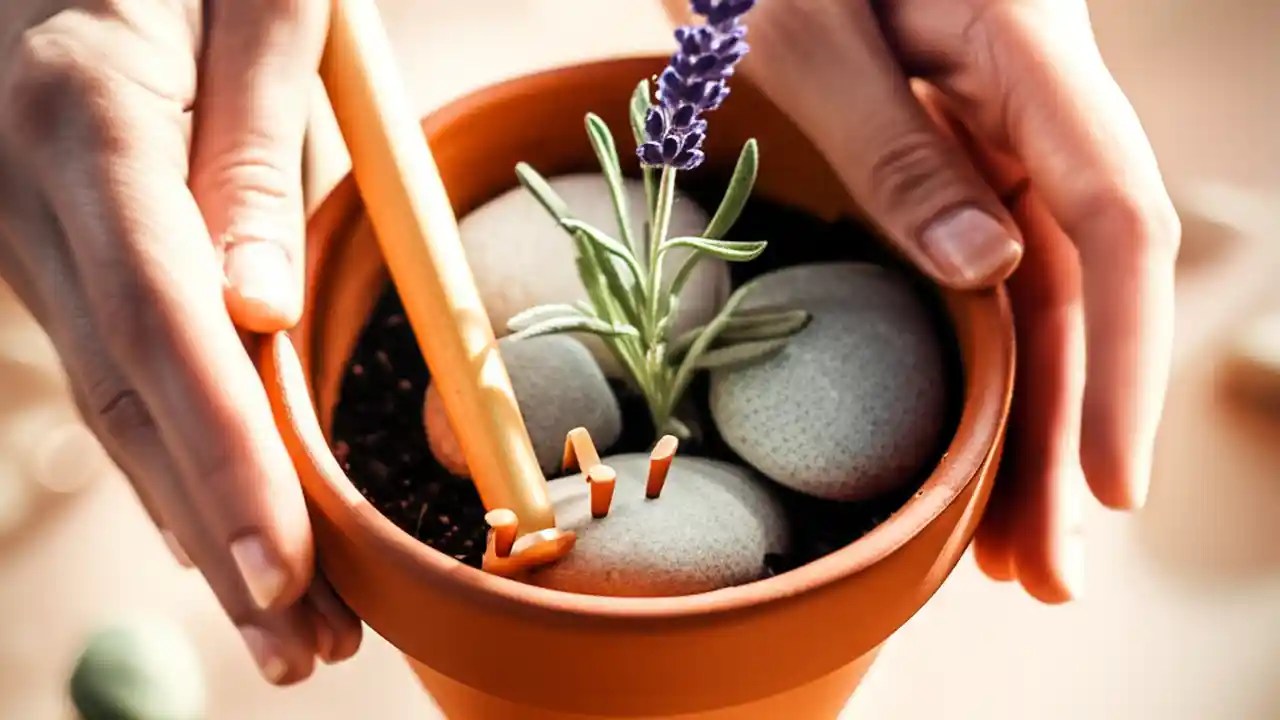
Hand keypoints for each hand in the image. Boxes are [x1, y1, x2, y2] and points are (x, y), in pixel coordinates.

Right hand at [0, 0, 359, 680]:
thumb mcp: (254, 1)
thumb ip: (248, 143)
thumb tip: (262, 311)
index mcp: (89, 122)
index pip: (165, 325)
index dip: (224, 456)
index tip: (283, 567)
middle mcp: (38, 196)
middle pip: (137, 397)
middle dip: (223, 533)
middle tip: (308, 648)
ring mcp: (32, 229)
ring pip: (120, 401)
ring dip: (203, 520)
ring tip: (291, 623)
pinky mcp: (56, 245)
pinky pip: (119, 364)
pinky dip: (177, 455)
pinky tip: (221, 526)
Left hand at [667, 0, 1178, 602]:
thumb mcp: (798, 32)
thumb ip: (892, 147)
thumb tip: (987, 275)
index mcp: (1022, 46)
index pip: (1114, 216)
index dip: (1123, 360)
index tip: (1106, 486)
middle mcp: (1032, 101)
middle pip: (1077, 287)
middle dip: (1064, 436)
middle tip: (1043, 575)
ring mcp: (996, 129)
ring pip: (1033, 294)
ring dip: (1026, 424)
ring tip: (1011, 551)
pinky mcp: (951, 149)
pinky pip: (983, 268)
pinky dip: (980, 363)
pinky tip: (973, 444)